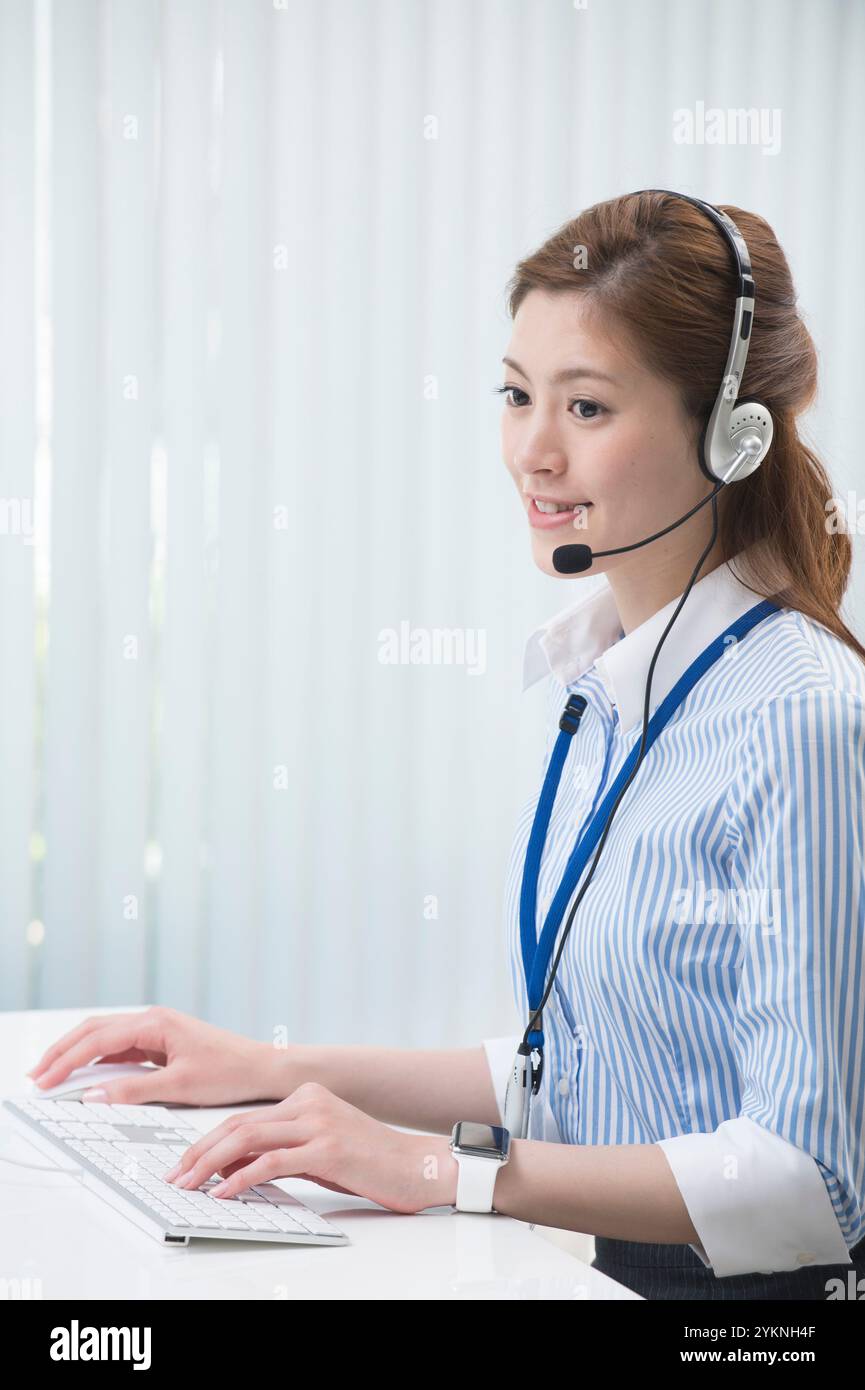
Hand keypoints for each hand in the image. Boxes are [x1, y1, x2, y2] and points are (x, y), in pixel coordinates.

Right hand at [25, 1006, 282, 1106]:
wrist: (261, 1067)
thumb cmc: (229, 1072)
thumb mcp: (179, 1086)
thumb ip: (133, 1090)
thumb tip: (93, 1095)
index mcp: (155, 1023)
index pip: (97, 1038)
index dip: (67, 1059)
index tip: (45, 1079)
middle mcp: (152, 1020)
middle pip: (94, 1030)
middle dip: (63, 1051)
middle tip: (37, 1075)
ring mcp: (156, 1030)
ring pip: (105, 1037)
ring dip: (77, 1053)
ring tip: (52, 1073)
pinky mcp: (161, 1043)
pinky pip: (121, 1048)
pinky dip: (98, 1059)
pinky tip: (85, 1074)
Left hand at [163, 1081, 458, 1212]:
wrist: (418, 1166)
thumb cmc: (370, 1161)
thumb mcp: (319, 1150)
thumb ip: (281, 1150)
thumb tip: (234, 1168)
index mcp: (305, 1096)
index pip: (243, 1118)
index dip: (207, 1142)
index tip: (184, 1165)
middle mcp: (308, 1102)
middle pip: (238, 1125)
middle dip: (199, 1154)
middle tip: (175, 1177)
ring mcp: (318, 1122)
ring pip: (248, 1138)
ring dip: (211, 1165)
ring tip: (190, 1186)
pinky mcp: (328, 1148)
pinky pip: (273, 1162)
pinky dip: (243, 1178)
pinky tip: (226, 1192)